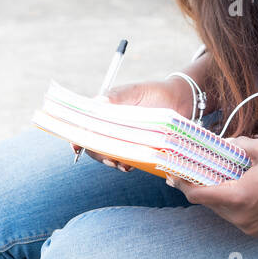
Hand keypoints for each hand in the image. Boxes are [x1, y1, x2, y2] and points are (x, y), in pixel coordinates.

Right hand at [70, 77, 192, 172]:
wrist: (180, 100)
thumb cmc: (154, 91)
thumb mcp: (134, 92)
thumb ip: (116, 98)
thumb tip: (97, 103)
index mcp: (105, 111)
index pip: (85, 126)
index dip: (78, 137)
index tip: (76, 147)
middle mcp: (112, 126)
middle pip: (95, 144)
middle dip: (98, 154)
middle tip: (108, 159)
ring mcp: (125, 138)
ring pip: (109, 154)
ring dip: (111, 162)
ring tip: (120, 165)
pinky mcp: (138, 148)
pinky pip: (126, 160)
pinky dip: (125, 165)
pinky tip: (130, 166)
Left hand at [164, 136, 257, 237]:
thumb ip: (236, 144)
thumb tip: (222, 142)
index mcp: (238, 197)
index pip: (199, 194)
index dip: (183, 184)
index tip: (172, 174)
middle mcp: (241, 217)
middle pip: (210, 203)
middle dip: (200, 187)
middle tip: (191, 171)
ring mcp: (250, 227)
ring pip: (223, 211)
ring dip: (217, 196)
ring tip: (216, 178)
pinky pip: (236, 217)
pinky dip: (232, 204)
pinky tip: (236, 189)